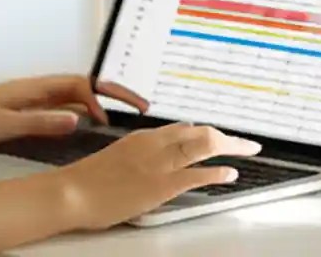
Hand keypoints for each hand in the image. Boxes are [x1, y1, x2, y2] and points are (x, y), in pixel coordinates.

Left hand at [0, 75, 149, 145]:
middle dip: (115, 92)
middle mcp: (37, 87)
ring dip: (102, 99)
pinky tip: (90, 121)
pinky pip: (64, 103)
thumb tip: (76, 119)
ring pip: (76, 93)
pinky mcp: (26, 105)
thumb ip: (40, 121)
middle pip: (85, 84)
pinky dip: (83, 108)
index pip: (79, 86)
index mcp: (34, 87)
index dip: (99, 102)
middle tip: (142, 105)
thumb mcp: (4, 123)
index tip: (108, 122)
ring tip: (125, 112)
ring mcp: (33, 95)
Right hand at [55, 123, 261, 229]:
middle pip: (200, 132)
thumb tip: (154, 161)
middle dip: (227, 136)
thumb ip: (138, 156)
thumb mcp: (117, 158)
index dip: (206, 132)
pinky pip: (198, 174)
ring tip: (248, 150)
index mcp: (142, 137)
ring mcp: (159, 163)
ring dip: (231, 146)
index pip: (183, 128)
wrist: (72, 192)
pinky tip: (230, 174)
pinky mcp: (161, 184)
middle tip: (245, 143)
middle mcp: (154, 144)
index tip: (219, 137)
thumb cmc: (88, 181)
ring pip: (204, 144)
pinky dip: (218, 172)